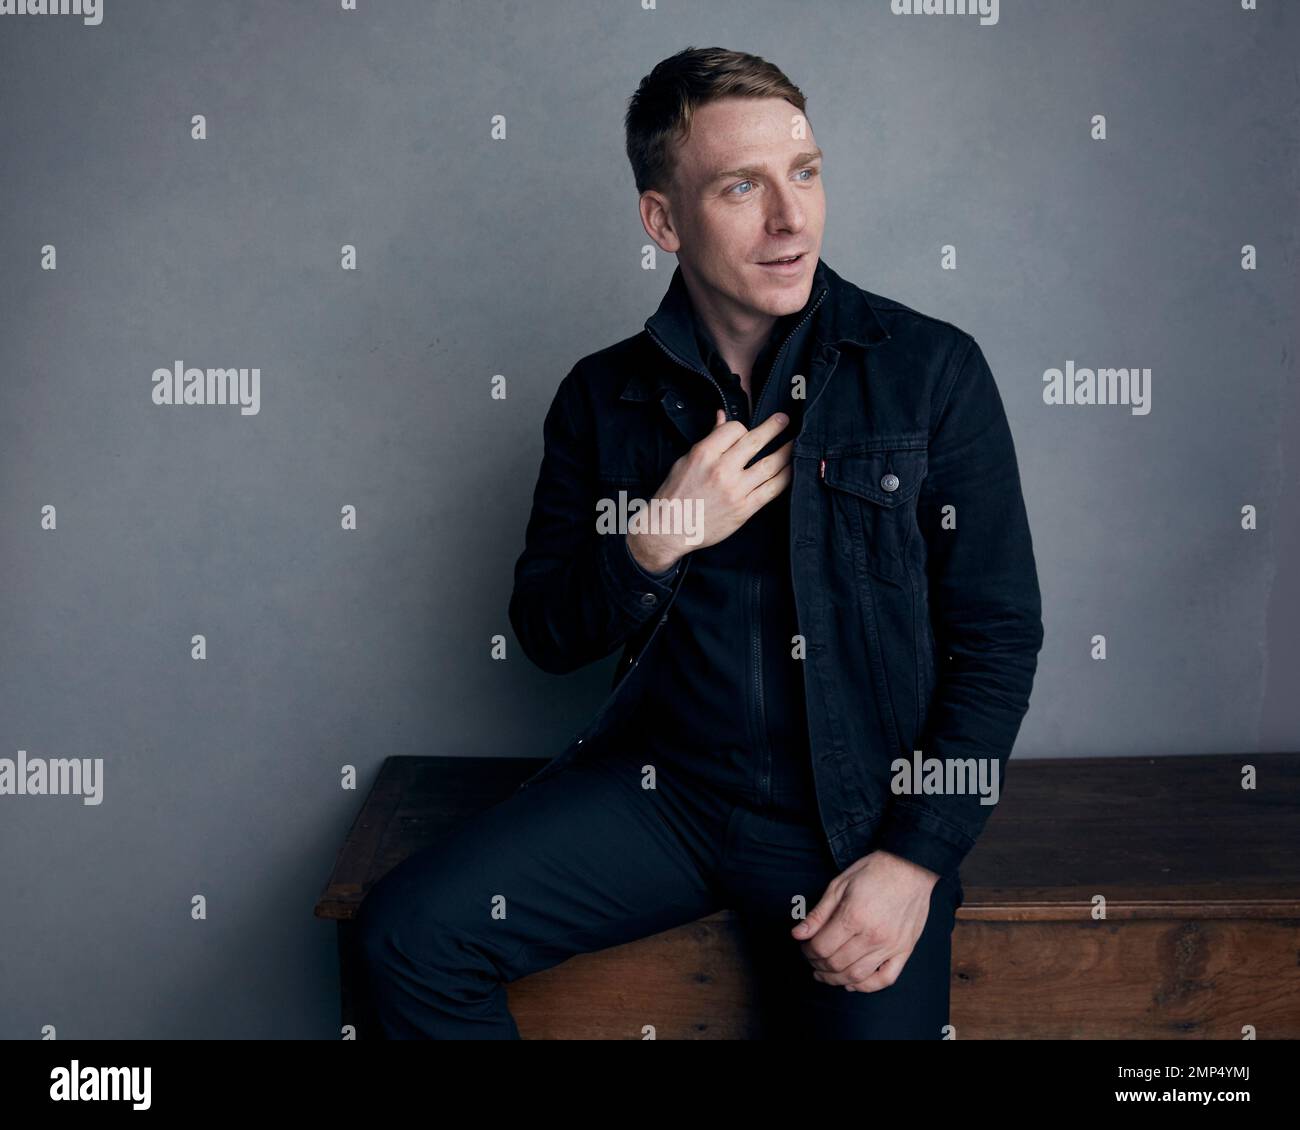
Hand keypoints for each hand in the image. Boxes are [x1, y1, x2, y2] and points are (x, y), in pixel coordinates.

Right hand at [627, 408, 791, 573]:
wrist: (669, 529)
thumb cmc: (675, 494)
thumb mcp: (686, 460)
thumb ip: (708, 439)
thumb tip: (721, 417)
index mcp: (704, 454)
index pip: (734, 429)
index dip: (742, 427)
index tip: (745, 431)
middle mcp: (722, 470)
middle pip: (756, 441)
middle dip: (774, 427)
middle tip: (785, 419)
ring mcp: (736, 490)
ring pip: (770, 464)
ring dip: (786, 451)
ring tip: (794, 442)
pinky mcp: (745, 509)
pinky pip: (772, 489)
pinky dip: (785, 477)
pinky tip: (791, 469)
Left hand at [791, 850, 939, 991]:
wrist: (910, 867)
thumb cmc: (873, 872)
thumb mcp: (839, 885)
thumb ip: (818, 913)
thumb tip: (797, 934)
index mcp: (853, 916)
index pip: (821, 947)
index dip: (807, 950)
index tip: (804, 945)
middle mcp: (872, 936)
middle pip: (836, 964)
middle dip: (817, 965)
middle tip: (812, 958)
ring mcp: (890, 946)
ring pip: (857, 976)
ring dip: (836, 979)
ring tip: (825, 973)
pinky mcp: (904, 950)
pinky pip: (885, 979)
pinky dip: (866, 986)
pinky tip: (852, 983)